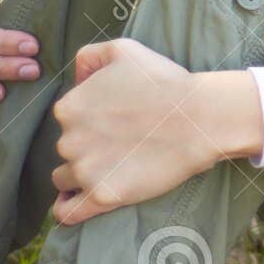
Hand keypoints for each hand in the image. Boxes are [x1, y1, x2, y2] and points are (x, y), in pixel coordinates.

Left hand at [49, 39, 228, 226]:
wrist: (198, 117)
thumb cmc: (165, 82)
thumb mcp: (124, 50)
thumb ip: (89, 56)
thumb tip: (76, 78)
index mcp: (70, 107)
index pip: (67, 119)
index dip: (89, 120)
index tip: (114, 122)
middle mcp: (69, 140)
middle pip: (66, 149)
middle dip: (87, 147)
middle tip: (122, 143)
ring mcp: (84, 170)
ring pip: (65, 178)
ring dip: (81, 175)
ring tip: (111, 169)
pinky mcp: (102, 196)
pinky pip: (67, 212)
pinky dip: (67, 209)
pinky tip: (78, 202)